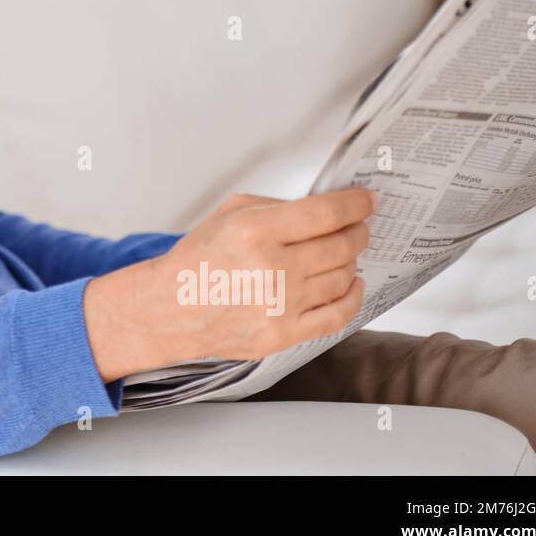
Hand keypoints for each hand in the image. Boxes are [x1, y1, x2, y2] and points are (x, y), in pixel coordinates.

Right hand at [82, 189, 372, 381]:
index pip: (326, 213)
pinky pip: (338, 315)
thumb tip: (326, 209)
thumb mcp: (229, 213)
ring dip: (351, 261)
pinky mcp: (282, 334)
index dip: (355, 205)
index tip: (366, 201)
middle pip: (341, 246)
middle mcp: (270, 268)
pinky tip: (351, 283)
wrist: (170, 308)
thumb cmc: (199, 258)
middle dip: (357, 232)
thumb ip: (278, 207)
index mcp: (254, 231)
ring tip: (343, 254)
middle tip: (359, 227)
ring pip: (342, 277)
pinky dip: (353, 296)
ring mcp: (279, 305)